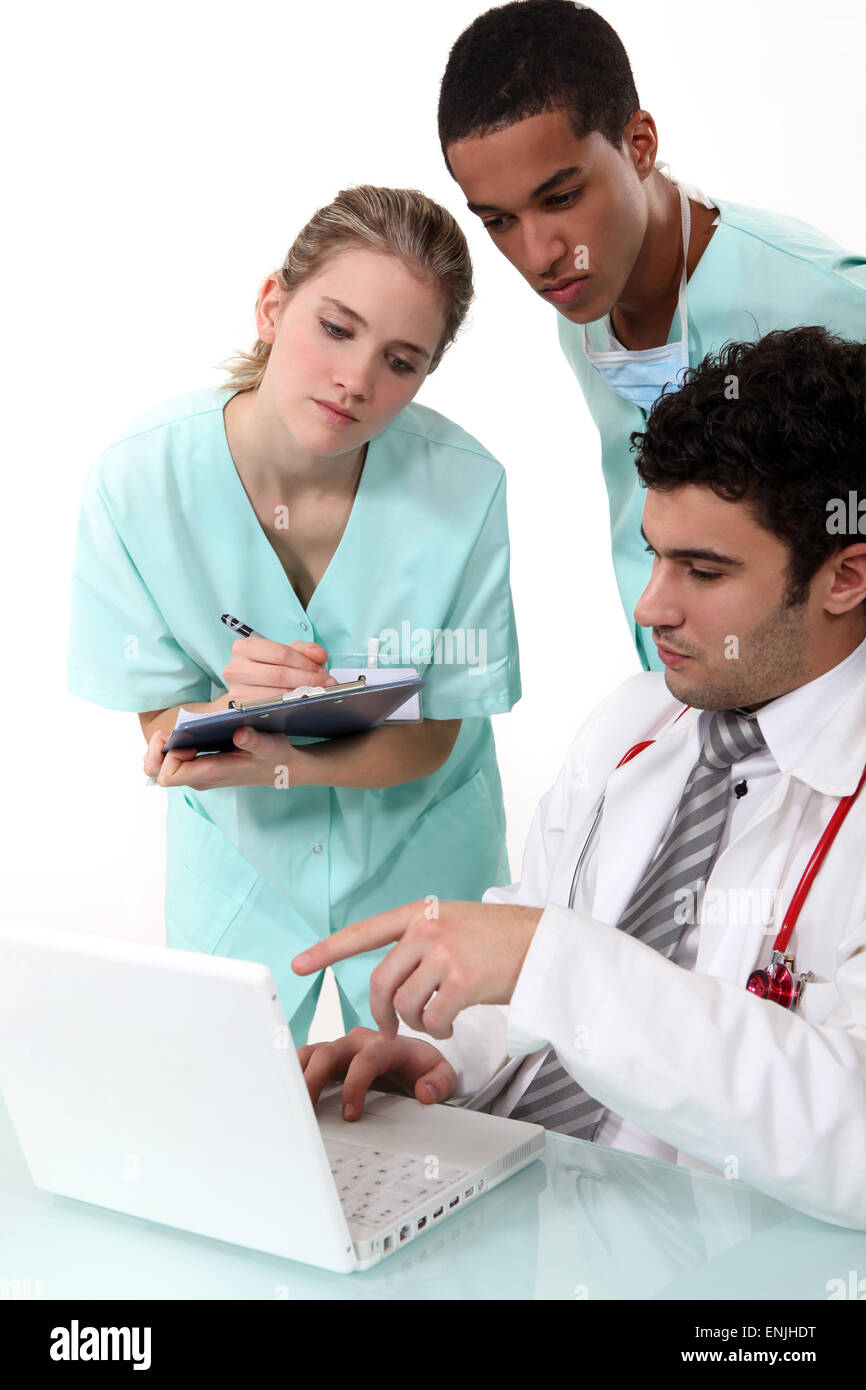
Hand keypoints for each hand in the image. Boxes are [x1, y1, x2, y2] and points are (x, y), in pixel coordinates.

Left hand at [142, 723, 299, 789]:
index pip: (169, 775)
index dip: (170, 755)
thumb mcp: (270, 744)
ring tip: (179, 734)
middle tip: (174, 733)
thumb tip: (240, 732)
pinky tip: (186, 737)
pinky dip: (169, 749)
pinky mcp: (198, 769)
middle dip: (156, 751)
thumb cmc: (274, 755)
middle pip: (156, 773)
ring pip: (159, 769)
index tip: (189, 740)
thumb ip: (255, 740)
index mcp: (211, 774)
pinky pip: (170, 764)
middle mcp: (199, 778)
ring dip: (161, 750)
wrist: (281, 768)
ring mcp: (197, 775)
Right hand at [222, 635, 337, 702]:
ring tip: (318, 692)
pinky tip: (302, 702)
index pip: (281, 653)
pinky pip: (270, 707)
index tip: (322, 668)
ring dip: (301, 694)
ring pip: (275, 693)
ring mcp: (236, 690)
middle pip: (278, 674)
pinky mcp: (241, 709)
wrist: (250, 688)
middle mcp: (235, 668)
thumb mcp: (287, 653)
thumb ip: (306, 650)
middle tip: (325, 682)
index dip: (305, 662)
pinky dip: (289, 705)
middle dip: (307, 679)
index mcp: (244, 647)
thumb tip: (320, 655)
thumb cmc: (269, 667)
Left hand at [292, 900, 542, 1038]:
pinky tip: (450, 1025)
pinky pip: (431, 1018)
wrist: (542, 942)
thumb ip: (422, 938)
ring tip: (435, 1022)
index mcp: (420, 914)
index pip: (363, 932)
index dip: (327, 950)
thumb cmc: (500, 938)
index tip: (298, 964)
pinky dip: (436, 1030)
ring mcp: (444, 953)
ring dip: (415, 1023)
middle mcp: (427, 929)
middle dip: (381, 1012)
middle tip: (391, 1027)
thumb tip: (395, 972)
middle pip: (380, 981)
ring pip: (404, 1004)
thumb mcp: (454, 922)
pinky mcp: (463, 980)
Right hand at [298, 1027, 457, 1119]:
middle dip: (315, 1080)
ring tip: (291, 1102)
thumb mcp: (442, 1074)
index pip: (365, 1060)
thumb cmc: (423, 1068)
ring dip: (298, 1075)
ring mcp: (342, 1047)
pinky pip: (305, 1058)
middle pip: (329, 1052)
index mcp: (386, 1044)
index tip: (350, 1115)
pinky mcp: (329, 1056)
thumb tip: (424, 1092)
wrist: (415, 1061)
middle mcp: (360, 1041)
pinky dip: (294, 1071)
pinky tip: (287, 1091)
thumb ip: (439, 1082)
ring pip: (312, 1053)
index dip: (355, 1086)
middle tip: (307, 1110)